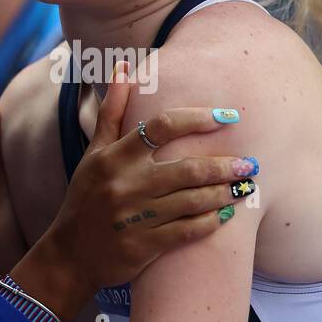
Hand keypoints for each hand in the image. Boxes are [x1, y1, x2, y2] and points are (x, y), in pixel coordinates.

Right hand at [44, 61, 258, 293]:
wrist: (70, 255)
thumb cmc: (86, 197)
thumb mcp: (94, 151)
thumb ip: (113, 109)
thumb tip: (124, 66)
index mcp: (114, 156)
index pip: (162, 126)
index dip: (198, 119)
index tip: (228, 117)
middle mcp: (125, 184)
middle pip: (187, 168)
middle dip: (225, 165)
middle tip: (252, 162)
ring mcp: (135, 217)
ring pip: (192, 201)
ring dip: (225, 193)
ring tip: (247, 186)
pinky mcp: (144, 246)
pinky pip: (186, 231)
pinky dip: (210, 222)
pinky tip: (227, 214)